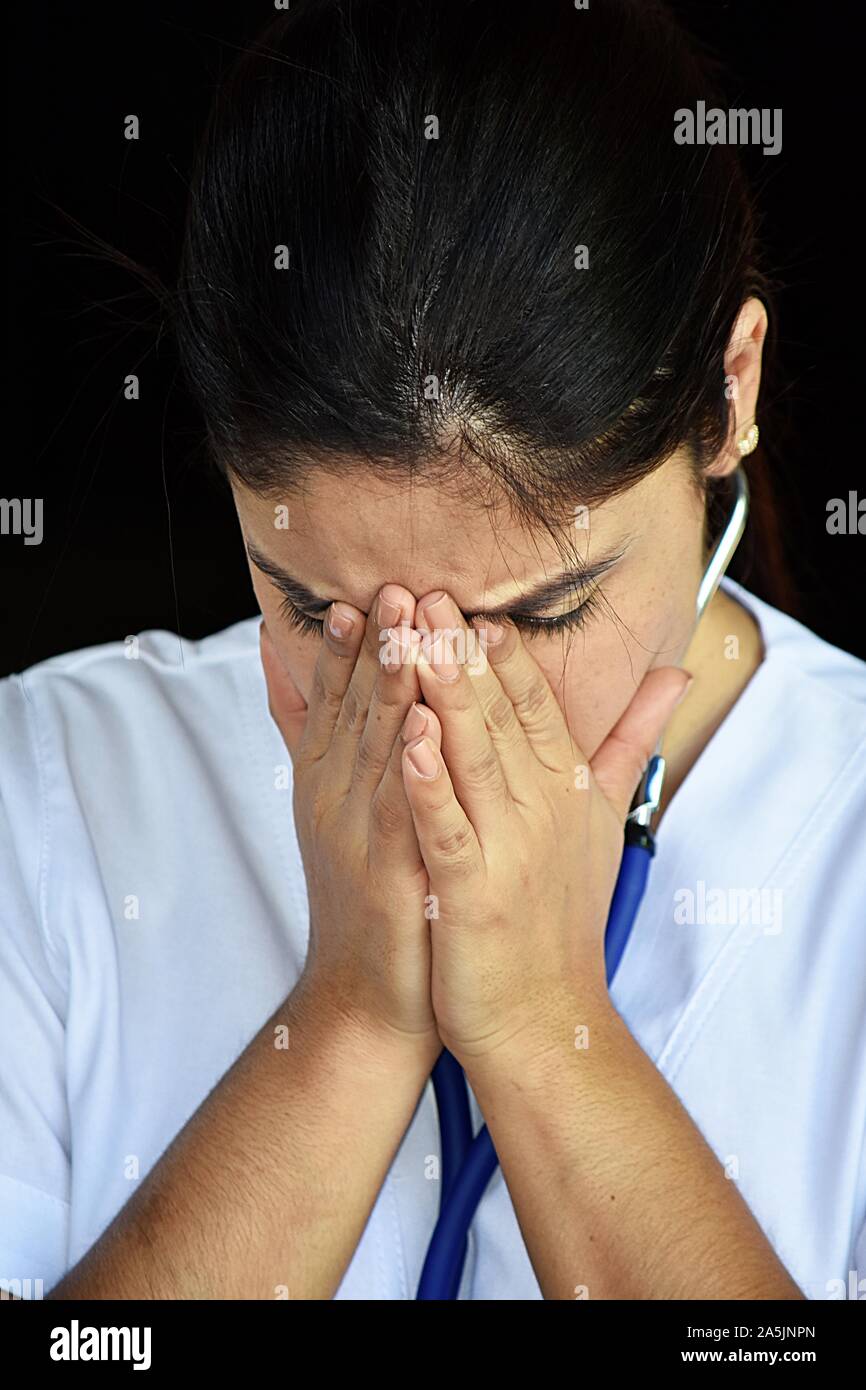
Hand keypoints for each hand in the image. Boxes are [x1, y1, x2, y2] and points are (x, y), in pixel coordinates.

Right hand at [260, 585, 444, 1066]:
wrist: (366, 996)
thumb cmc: (363, 893)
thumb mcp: (325, 802)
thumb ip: (303, 727)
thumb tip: (271, 653)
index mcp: (327, 780)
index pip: (336, 700)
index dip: (346, 647)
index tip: (362, 592)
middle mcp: (336, 799)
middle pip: (355, 712)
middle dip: (374, 648)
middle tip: (392, 588)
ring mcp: (361, 835)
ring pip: (376, 749)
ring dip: (389, 687)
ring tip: (405, 632)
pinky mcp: (392, 872)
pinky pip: (403, 809)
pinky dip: (409, 766)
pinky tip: (420, 726)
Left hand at [397, 590, 690, 1069]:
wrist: (545, 1016)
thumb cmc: (563, 915)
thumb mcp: (606, 819)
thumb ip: (629, 740)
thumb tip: (676, 674)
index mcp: (566, 788)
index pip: (536, 706)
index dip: (505, 656)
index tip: (476, 605)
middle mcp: (542, 810)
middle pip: (500, 718)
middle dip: (463, 655)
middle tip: (430, 595)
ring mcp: (507, 850)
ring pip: (473, 758)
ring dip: (443, 697)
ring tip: (416, 641)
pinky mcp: (470, 893)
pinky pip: (445, 826)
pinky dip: (428, 782)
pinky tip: (409, 736)